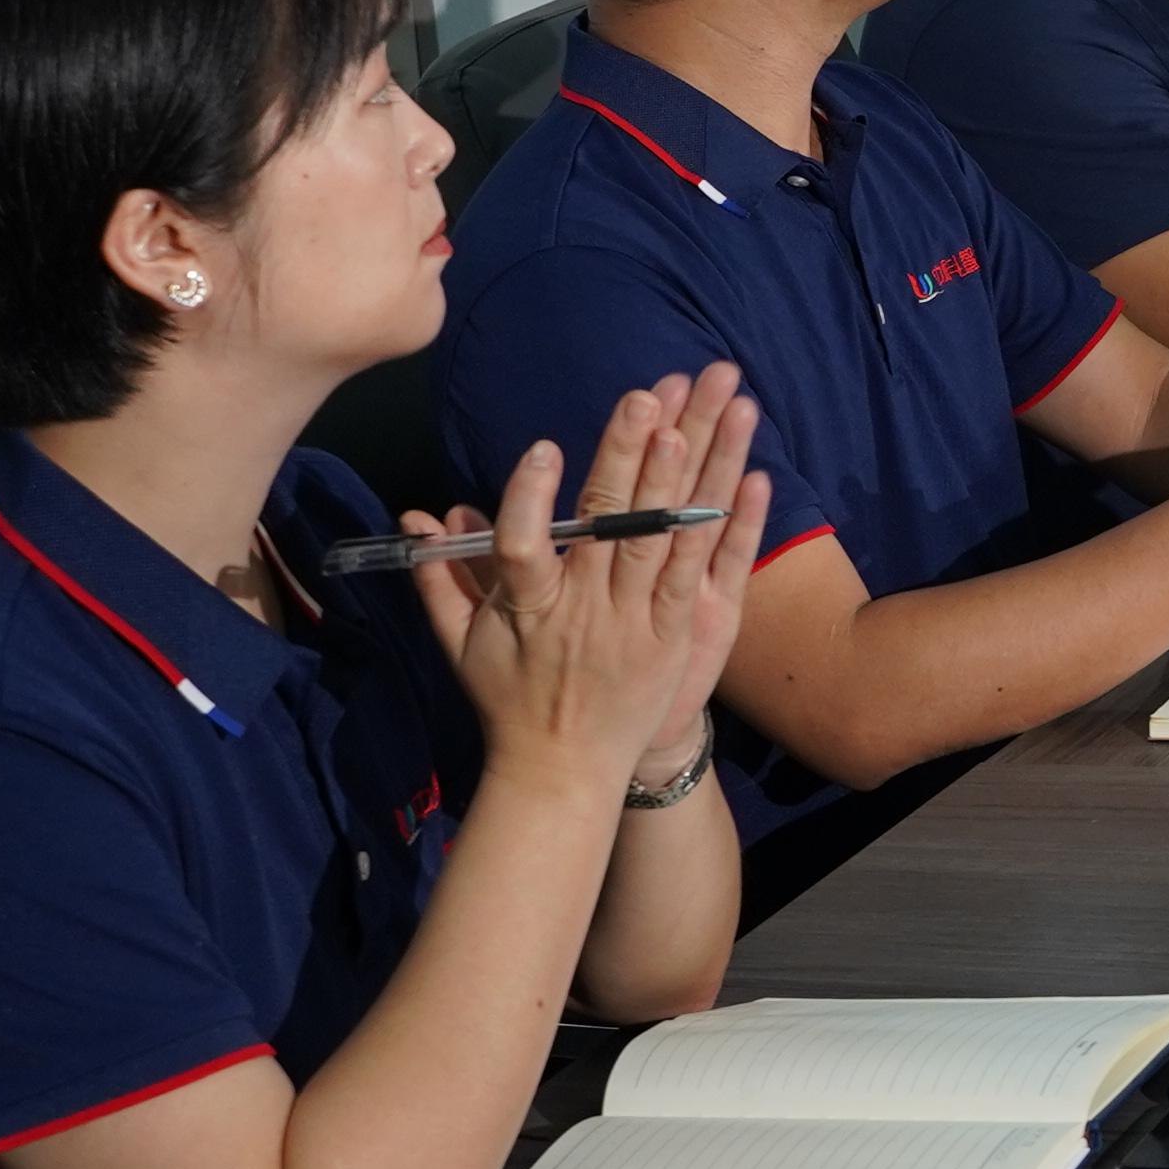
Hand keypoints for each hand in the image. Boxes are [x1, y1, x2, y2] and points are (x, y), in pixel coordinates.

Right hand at [412, 367, 772, 798]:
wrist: (563, 770)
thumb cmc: (509, 698)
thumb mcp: (462, 643)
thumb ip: (442, 577)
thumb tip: (421, 517)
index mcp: (527, 608)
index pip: (521, 548)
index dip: (530, 499)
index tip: (542, 448)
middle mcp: (583, 610)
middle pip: (606, 525)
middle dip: (624, 457)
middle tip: (645, 398)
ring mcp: (634, 622)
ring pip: (660, 539)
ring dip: (676, 478)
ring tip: (692, 423)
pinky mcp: (675, 634)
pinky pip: (701, 573)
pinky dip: (724, 529)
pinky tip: (747, 481)